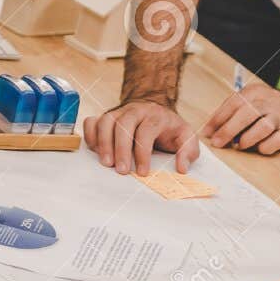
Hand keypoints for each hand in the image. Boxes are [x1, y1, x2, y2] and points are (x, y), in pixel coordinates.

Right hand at [83, 98, 198, 174]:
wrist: (156, 109)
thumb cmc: (169, 128)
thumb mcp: (186, 137)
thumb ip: (189, 151)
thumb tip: (182, 168)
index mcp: (156, 116)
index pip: (147, 131)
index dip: (144, 152)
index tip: (143, 172)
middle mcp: (136, 111)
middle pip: (124, 125)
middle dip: (121, 149)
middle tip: (122, 170)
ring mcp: (119, 112)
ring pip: (106, 121)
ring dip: (104, 143)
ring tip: (106, 163)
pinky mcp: (107, 117)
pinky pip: (93, 121)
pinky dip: (90, 135)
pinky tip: (95, 150)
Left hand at [200, 81, 279, 155]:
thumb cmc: (267, 108)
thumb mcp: (251, 101)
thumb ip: (232, 113)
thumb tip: (210, 131)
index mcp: (255, 93)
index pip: (233, 103)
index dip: (218, 119)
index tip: (207, 133)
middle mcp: (268, 102)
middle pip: (246, 114)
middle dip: (228, 130)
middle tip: (218, 143)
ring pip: (262, 127)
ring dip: (247, 139)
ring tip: (241, 145)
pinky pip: (275, 141)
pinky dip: (264, 147)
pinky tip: (260, 147)